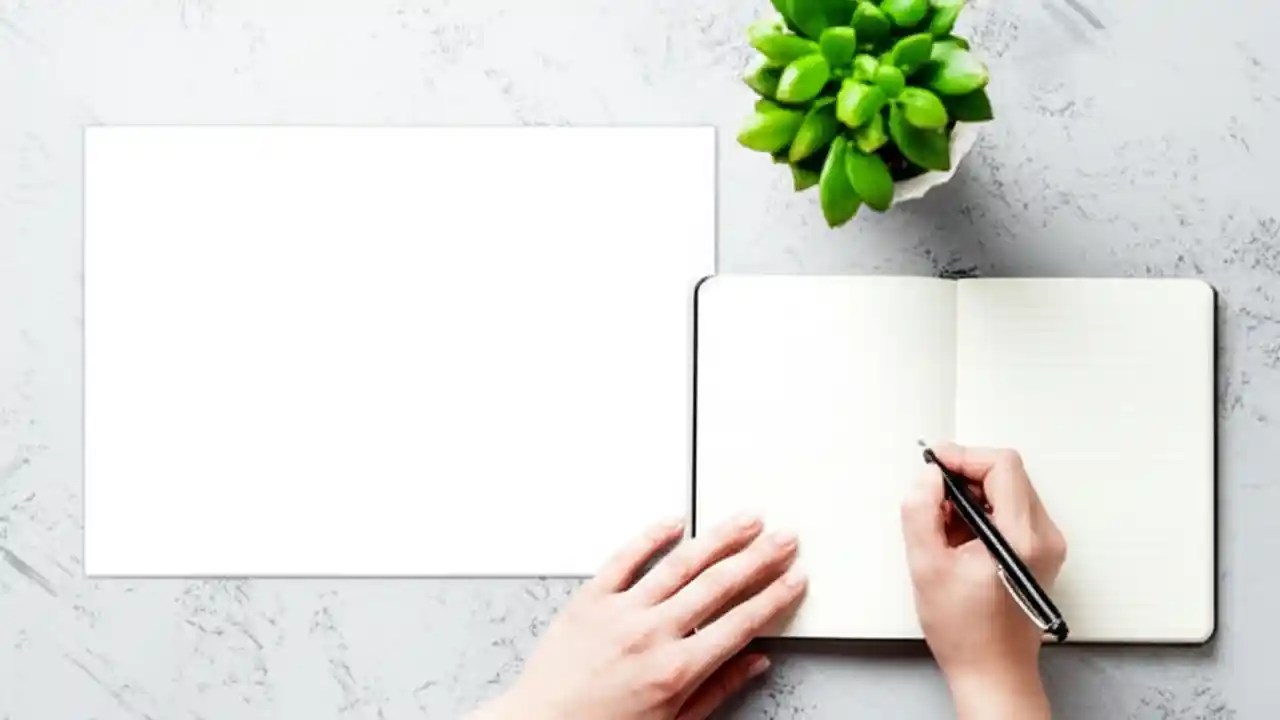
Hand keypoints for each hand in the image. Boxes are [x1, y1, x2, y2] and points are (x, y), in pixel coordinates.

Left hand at [472, 515, 806, 719]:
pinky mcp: (589, 600)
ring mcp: (620, 612)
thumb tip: (756, 662)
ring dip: (718, 538)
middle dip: (758, 558)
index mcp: (677, 670)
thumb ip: (717, 689)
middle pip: (718, 585)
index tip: (796, 577)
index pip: (741, 623)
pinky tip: (675, 522)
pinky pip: (624, 559)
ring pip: (679, 564)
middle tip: (785, 537)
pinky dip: (651, 537)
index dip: (775, 596)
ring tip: (746, 519)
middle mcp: (652, 634)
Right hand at [900, 445, 1066, 719]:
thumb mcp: (926, 566)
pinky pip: (1009, 513)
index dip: (963, 457)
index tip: (935, 464)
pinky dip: (980, 515)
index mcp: (1022, 537)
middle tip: (932, 497)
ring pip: (1007, 492)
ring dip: (970, 497)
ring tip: (942, 526)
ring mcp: (1046, 545)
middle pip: (1007, 475)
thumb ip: (922, 512)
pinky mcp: (1039, 553)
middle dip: (964, 478)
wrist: (992, 672)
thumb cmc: (966, 632)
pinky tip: (958, 540)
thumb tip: (929, 478)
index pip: (1002, 467)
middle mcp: (1044, 537)